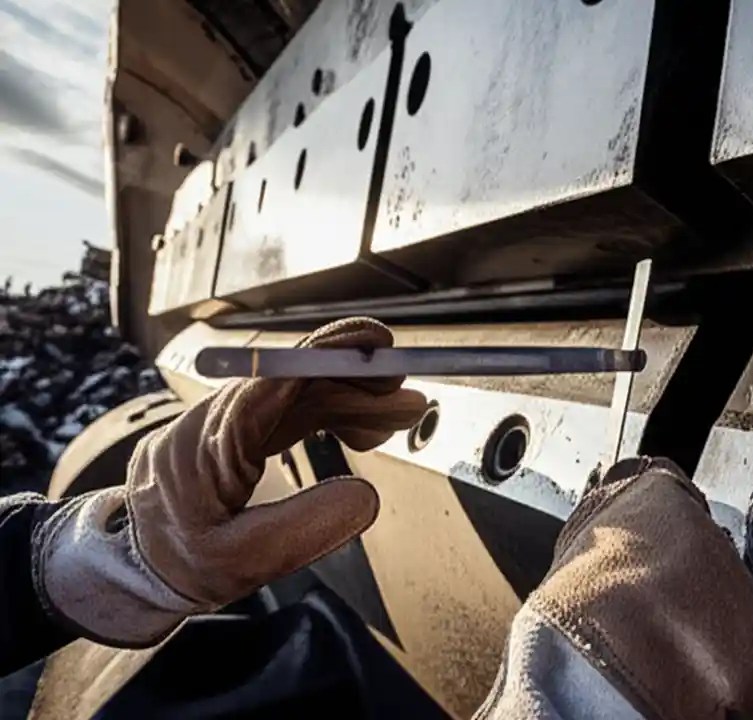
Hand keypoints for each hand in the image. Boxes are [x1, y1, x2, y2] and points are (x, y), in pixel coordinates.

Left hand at [34, 317, 426, 645]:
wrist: (135, 572)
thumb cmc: (180, 566)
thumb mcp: (241, 561)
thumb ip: (304, 529)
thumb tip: (367, 497)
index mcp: (206, 443)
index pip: (273, 380)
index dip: (327, 356)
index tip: (373, 344)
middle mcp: (215, 420)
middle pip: (295, 382)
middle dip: (355, 383)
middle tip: (405, 398)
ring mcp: (227, 424)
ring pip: (299, 395)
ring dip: (351, 402)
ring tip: (397, 419)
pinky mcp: (238, 434)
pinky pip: (291, 412)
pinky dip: (331, 417)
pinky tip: (361, 434)